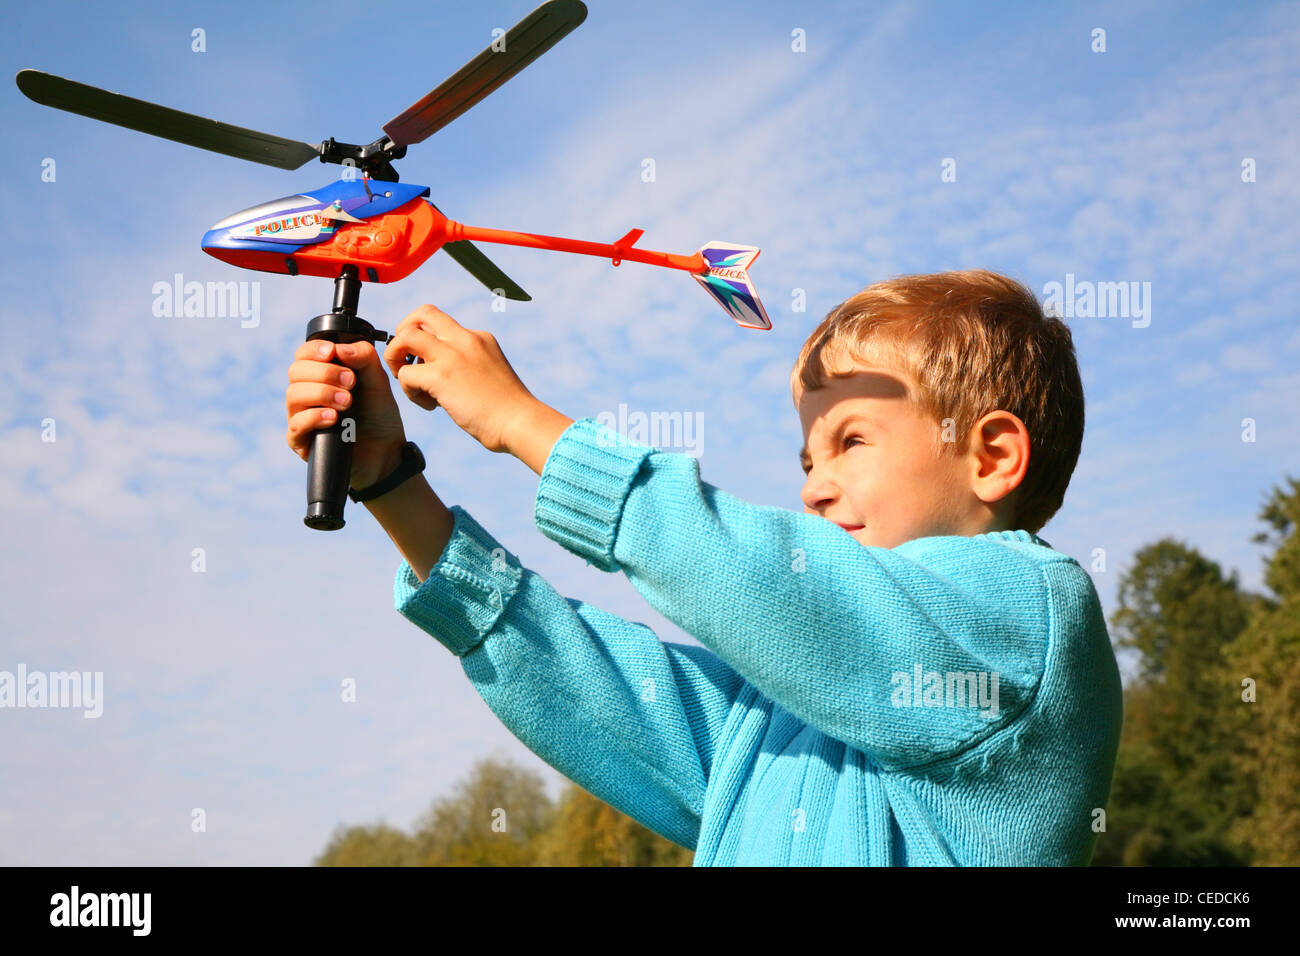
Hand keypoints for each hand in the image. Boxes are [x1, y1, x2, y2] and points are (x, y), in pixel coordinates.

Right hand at [285, 339, 407, 489]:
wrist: (386, 452)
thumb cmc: (379, 415)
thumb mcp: (378, 381)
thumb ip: (365, 358)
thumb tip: (340, 348)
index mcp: (320, 375)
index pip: (304, 355)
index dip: (314, 350)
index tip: (332, 352)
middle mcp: (306, 394)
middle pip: (296, 371)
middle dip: (324, 373)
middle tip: (351, 382)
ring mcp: (301, 417)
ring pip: (293, 395)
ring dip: (322, 393)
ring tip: (347, 402)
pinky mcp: (301, 441)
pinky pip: (296, 424)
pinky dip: (314, 417)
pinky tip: (333, 418)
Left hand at [383, 305, 537, 453]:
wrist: (521, 423)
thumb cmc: (509, 410)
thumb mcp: (490, 373)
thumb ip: (467, 365)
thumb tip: (441, 376)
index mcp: (479, 338)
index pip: (441, 323)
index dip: (426, 337)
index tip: (426, 359)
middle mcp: (465, 339)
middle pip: (421, 314)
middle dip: (403, 334)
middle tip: (407, 361)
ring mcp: (452, 355)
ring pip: (405, 336)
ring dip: (396, 358)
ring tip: (410, 382)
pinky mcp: (442, 376)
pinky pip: (405, 374)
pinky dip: (409, 391)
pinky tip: (430, 405)